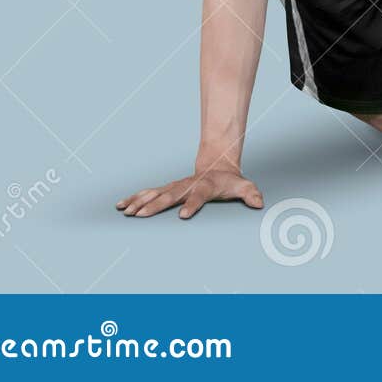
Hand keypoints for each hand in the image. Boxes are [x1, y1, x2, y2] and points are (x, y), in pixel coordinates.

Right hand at [116, 166, 263, 219]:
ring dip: (140, 201)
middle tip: (141, 215)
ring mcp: (175, 186)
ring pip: (155, 193)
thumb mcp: (243, 186)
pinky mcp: (167, 188)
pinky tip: (121, 205)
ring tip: (126, 211)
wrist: (217, 166)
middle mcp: (187, 185)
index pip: (199, 196)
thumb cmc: (229, 181)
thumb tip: (259, 202)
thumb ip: (251, 193)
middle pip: (170, 195)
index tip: (183, 216)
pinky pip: (148, 193)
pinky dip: (135, 198)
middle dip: (156, 205)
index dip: (192, 205)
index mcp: (205, 186)